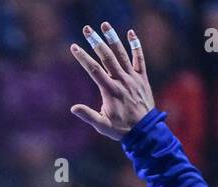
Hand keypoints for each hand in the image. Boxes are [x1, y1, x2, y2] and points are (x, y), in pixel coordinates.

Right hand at [69, 22, 154, 140]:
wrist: (145, 130)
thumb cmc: (120, 129)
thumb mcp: (101, 125)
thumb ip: (88, 115)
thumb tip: (73, 108)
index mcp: (110, 90)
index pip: (93, 69)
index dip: (83, 57)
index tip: (74, 46)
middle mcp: (121, 80)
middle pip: (106, 57)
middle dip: (95, 42)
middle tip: (87, 29)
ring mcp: (132, 78)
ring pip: (121, 54)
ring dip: (113, 38)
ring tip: (104, 25)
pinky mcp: (141, 78)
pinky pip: (139, 58)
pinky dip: (136, 45)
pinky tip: (130, 33)